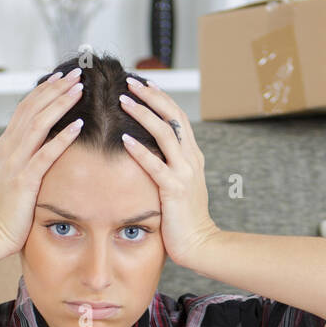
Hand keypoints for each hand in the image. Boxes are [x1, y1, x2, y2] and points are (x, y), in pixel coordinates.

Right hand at [0, 69, 86, 255]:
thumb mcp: (3, 179)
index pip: (24, 109)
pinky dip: (62, 138)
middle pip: (32, 109)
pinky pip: (45, 154)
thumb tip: (24, 152)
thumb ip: (13, 162)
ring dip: (60, 104)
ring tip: (79, 89)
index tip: (60, 79)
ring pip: (38, 124)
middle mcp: (7, 149)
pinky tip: (78, 125)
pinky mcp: (23, 182)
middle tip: (76, 73)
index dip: (43, 91)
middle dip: (55, 89)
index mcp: (3, 147)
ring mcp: (14, 164)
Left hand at [119, 78, 219, 270]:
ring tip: (124, 101)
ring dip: (143, 113)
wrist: (201, 244)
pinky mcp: (174, 189)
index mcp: (192, 156)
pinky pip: (155, 165)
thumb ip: (170, 169)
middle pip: (172, 116)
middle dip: (151, 96)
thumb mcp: (181, 187)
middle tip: (130, 82)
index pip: (177, 117)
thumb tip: (150, 157)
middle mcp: (191, 159)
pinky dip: (139, 150)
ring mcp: (184, 173)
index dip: (160, 98)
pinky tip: (123, 139)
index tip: (143, 84)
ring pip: (164, 133)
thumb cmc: (185, 220)